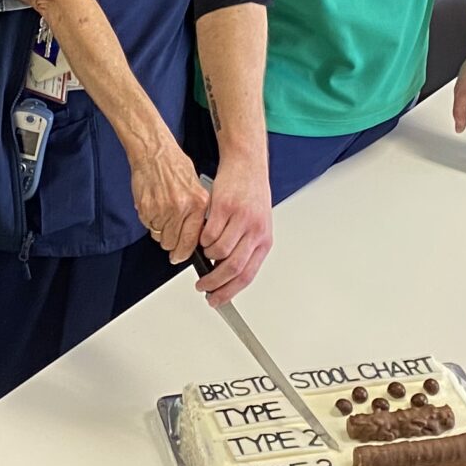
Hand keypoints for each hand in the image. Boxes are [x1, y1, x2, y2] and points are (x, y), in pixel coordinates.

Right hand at [130, 135, 210, 263]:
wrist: (153, 151)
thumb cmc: (174, 165)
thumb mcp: (196, 187)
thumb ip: (197, 213)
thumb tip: (195, 236)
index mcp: (197, 203)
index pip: (191, 241)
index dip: (184, 253)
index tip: (180, 256)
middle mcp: (180, 208)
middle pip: (172, 244)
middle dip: (171, 243)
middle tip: (170, 233)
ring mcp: (161, 209)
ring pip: (159, 237)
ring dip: (160, 231)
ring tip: (163, 213)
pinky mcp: (146, 208)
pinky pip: (148, 226)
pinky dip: (150, 221)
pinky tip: (154, 206)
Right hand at [196, 158, 273, 301]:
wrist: (247, 165)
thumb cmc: (251, 194)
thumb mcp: (256, 224)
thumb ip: (245, 248)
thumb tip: (227, 273)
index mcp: (264, 239)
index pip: (247, 275)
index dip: (229, 292)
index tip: (216, 300)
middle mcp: (255, 230)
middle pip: (233, 268)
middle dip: (214, 283)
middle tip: (203, 286)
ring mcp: (240, 218)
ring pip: (219, 251)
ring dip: (207, 257)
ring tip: (203, 253)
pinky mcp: (224, 206)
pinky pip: (209, 233)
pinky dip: (202, 239)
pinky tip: (201, 236)